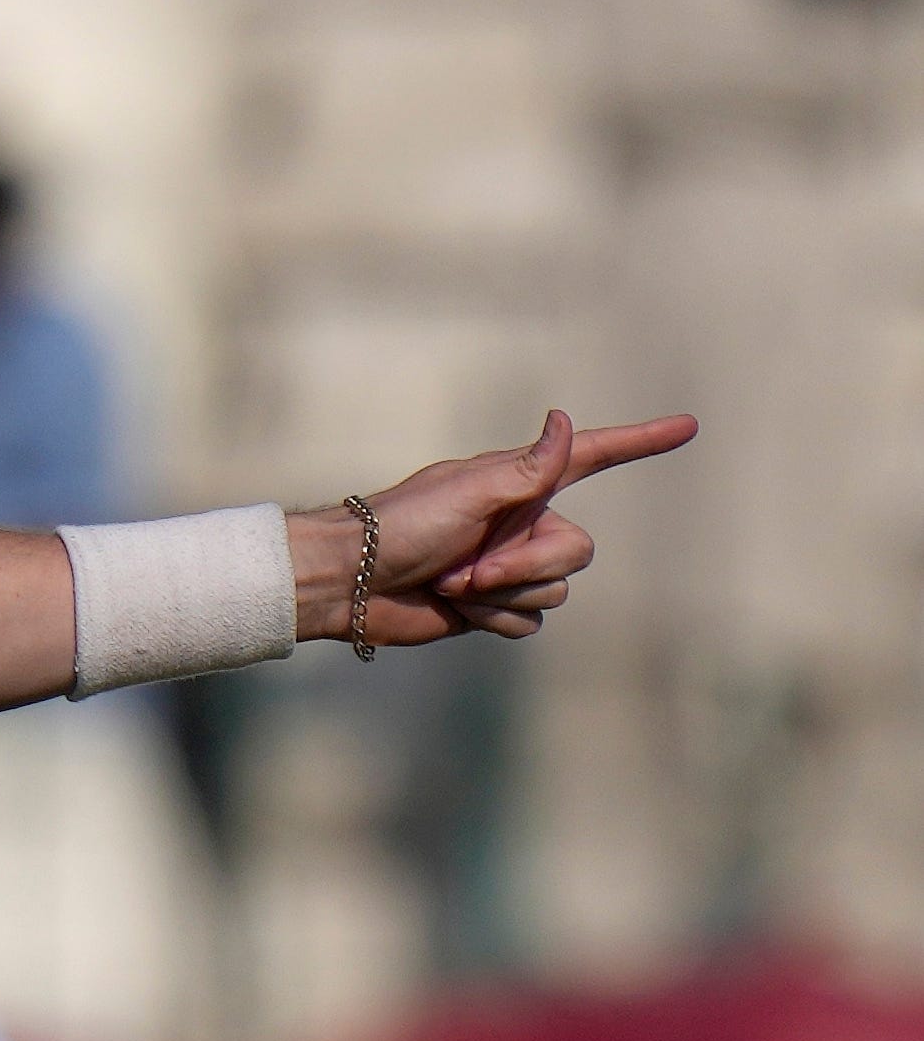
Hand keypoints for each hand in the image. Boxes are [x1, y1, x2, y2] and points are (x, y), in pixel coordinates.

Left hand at [300, 410, 699, 645]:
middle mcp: (523, 522)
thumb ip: (526, 467)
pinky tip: (455, 609)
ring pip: (555, 592)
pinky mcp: (495, 606)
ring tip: (451, 583)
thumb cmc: (402, 525)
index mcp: (519, 483)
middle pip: (576, 552)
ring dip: (502, 595)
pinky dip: (494, 620)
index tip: (687, 426)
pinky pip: (530, 623)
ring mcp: (510, 566)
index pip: (593, 457)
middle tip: (466, 567)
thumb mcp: (468, 491)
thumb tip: (563, 418)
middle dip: (525, 567)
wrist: (353, 582)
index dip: (640, 442)